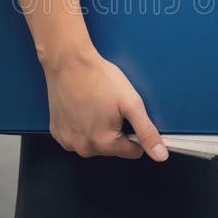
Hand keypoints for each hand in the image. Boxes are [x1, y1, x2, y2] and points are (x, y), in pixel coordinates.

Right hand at [43, 44, 168, 161]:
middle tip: (110, 107)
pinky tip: (81, 108)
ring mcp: (68, 141)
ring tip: (95, 105)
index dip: (135, 132)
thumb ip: (147, 133)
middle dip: (115, 130)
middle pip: (112, 148)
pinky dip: (81, 126)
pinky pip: (77, 136)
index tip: (127, 115)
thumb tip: (160, 155)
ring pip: (94, 143)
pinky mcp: (57, 132)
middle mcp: (84, 148)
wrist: (69, 62)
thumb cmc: (98, 78)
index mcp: (104, 143)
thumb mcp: (132, 104)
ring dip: (97, 129)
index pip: (133, 151)